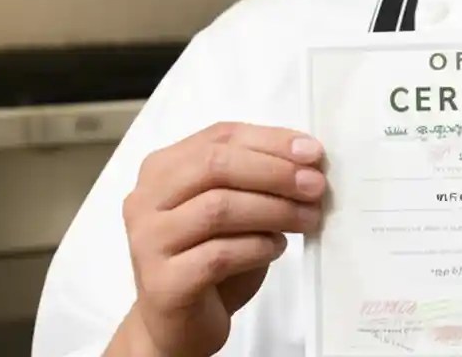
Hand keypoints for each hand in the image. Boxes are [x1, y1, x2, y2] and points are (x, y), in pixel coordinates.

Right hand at [112, 122, 326, 356]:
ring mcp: (148, 241)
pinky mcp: (162, 283)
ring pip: (218, 208)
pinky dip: (258, 247)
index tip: (313, 152)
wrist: (177, 324)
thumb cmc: (210, 258)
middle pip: (215, 166)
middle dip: (275, 172)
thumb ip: (255, 178)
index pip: (219, 136)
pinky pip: (219, 255)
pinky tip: (277, 248)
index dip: (270, 140)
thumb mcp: (233, 207)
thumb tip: (309, 161)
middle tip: (316, 186)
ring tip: (308, 219)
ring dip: (275, 210)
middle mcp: (145, 200)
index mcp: (162, 169)